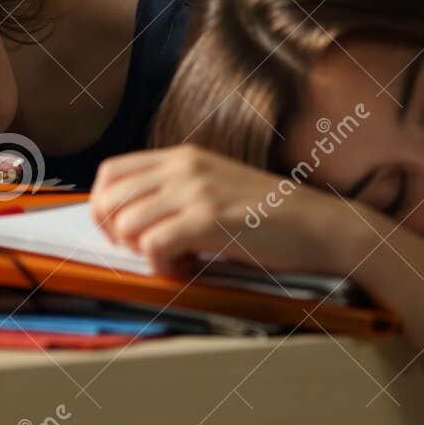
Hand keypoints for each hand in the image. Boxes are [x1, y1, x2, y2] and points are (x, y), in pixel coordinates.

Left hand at [88, 145, 375, 276]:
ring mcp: (196, 191)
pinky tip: (187, 268)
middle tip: (148, 252)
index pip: (111, 172)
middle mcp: (184, 167)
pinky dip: (162, 266)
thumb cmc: (269, 216)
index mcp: (183, 157)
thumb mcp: (216, 187)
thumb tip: (130, 221)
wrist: (319, 225)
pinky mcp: (210, 219)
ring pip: (127, 225)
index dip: (104, 207)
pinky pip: (154, 245)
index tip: (123, 233)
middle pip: (109, 199)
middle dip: (116, 235)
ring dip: (142, 253)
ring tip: (176, 259)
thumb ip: (176, 193)